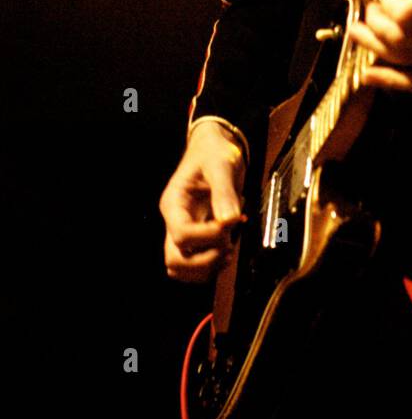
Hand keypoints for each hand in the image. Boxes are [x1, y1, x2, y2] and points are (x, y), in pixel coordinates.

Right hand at [159, 122, 246, 282]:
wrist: (216, 149)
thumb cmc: (214, 152)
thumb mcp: (221, 165)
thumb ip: (224, 192)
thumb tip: (230, 221)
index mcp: (174, 203)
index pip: (182, 235)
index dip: (208, 236)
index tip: (230, 222)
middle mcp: (175, 221)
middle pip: (176, 261)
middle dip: (206, 259)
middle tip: (229, 243)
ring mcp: (185, 231)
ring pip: (183, 268)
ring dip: (209, 266)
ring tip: (229, 246)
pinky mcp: (197, 238)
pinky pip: (197, 265)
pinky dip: (213, 265)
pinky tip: (228, 246)